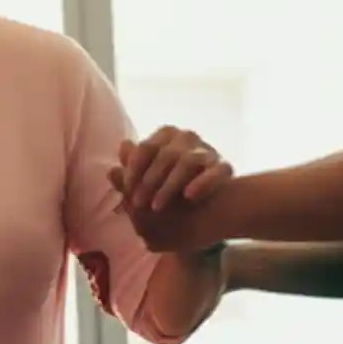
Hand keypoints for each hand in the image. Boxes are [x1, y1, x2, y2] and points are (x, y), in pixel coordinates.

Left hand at [108, 125, 231, 211]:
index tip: (127, 189)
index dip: (135, 169)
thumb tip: (117, 157)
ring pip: (188, 162)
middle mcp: (187, 138)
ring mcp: (208, 151)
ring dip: (170, 185)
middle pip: (166, 155)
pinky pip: (217, 171)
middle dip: (149, 181)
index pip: (147, 147)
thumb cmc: (170, 187)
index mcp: (166, 135)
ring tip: (157, 207)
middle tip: (138, 204)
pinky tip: (188, 197)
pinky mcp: (225, 168)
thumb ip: (133, 170)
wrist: (208, 202)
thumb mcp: (147, 181)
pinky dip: (202, 183)